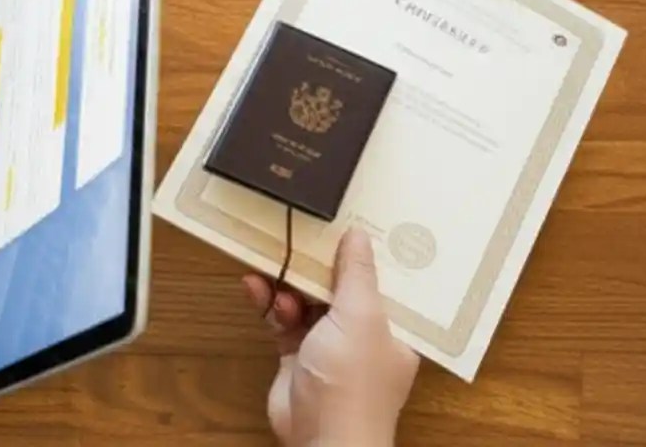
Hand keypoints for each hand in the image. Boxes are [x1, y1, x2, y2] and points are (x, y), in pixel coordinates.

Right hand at [243, 228, 419, 446]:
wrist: (320, 437)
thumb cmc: (352, 378)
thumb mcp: (360, 316)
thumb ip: (356, 273)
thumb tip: (357, 233)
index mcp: (392, 327)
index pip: (383, 282)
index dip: (367, 254)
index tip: (349, 221)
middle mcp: (363, 334)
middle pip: (339, 288)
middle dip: (316, 264)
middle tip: (296, 233)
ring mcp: (327, 345)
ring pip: (306, 300)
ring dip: (287, 283)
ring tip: (269, 267)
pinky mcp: (295, 354)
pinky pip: (282, 319)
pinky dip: (269, 303)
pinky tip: (253, 286)